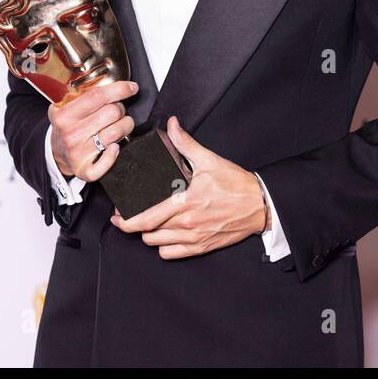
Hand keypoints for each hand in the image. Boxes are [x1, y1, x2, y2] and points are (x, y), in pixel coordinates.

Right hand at [49, 79, 137, 182]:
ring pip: (116, 132)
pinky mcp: (84, 170)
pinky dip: (114, 153)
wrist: (55, 153)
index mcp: (64, 115)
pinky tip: (113, 147)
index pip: (97, 96)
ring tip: (120, 125)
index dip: (119, 89)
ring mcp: (77, 153)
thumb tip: (113, 84)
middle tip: (117, 111)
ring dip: (125, 126)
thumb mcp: (65, 106)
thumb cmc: (67, 126)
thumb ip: (83, 95)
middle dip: (120, 109)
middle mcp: (71, 134)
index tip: (132, 87)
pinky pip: (108, 161)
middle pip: (112, 112)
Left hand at [110, 115, 267, 258]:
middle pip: (147, 233)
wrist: (259, 205)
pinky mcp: (202, 247)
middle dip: (133, 226)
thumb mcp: (209, 160)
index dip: (126, 220)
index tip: (117, 215)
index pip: (146, 219)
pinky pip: (172, 254)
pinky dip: (164, 247)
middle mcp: (187, 224)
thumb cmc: (236, 184)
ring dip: (148, 235)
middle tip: (127, 217)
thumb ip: (185, 143)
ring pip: (157, 245)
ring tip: (146, 224)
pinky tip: (164, 235)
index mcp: (185, 203)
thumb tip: (171, 125)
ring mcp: (194, 238)